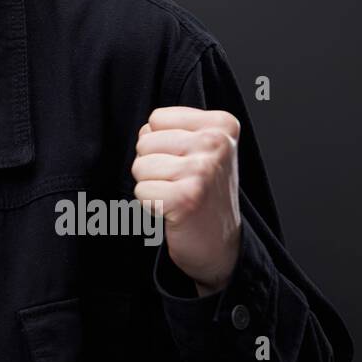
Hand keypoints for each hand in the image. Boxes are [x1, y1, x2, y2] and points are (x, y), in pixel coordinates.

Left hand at [131, 107, 241, 295]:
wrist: (220, 243)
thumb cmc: (204, 191)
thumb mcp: (202, 148)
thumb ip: (174, 129)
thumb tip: (144, 130)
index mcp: (222, 125)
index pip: (157, 119)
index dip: (161, 142)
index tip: (185, 160)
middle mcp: (216, 143)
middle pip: (144, 141)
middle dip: (153, 164)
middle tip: (180, 182)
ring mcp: (203, 170)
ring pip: (139, 166)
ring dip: (151, 184)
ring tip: (177, 194)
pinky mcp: (186, 198)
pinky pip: (141, 191)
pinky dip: (151, 204)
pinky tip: (174, 209)